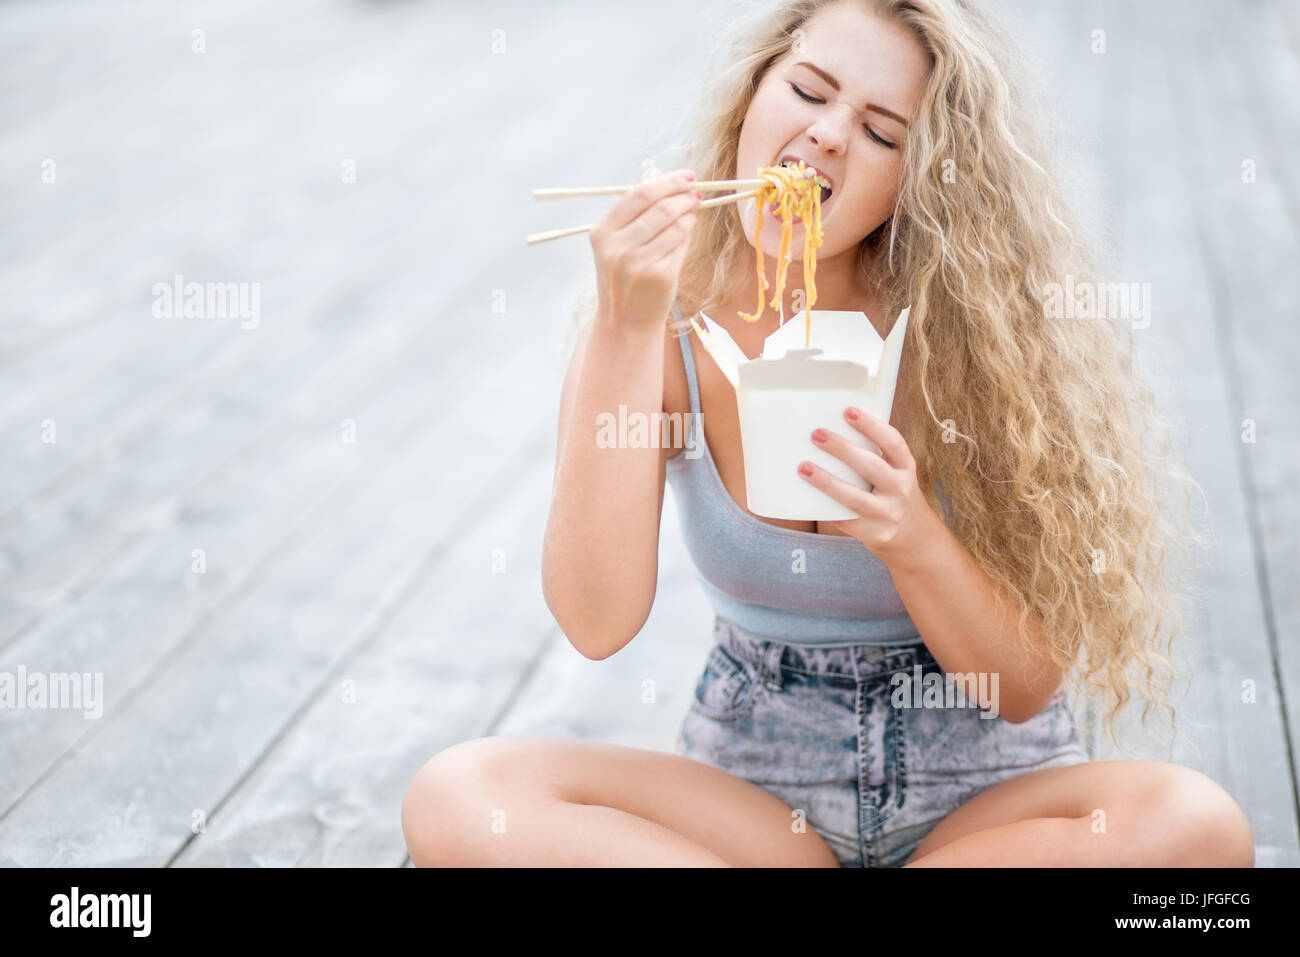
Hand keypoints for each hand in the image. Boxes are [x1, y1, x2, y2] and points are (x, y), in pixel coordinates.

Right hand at [589, 169, 701, 332]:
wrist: (625, 322)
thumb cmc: (624, 277)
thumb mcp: (617, 244)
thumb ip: (637, 213)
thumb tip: (666, 179)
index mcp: (602, 232)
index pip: (639, 194)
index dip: (668, 182)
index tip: (687, 176)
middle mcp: (617, 247)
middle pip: (660, 207)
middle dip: (683, 196)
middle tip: (696, 193)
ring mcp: (638, 263)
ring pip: (675, 225)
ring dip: (689, 214)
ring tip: (692, 212)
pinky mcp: (659, 276)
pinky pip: (681, 245)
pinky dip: (688, 234)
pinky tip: (687, 232)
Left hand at [798, 406, 938, 568]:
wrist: (916, 540)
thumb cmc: (894, 495)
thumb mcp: (896, 473)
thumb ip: (875, 456)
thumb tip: (833, 430)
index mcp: (906, 467)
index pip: (892, 442)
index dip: (871, 426)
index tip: (848, 411)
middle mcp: (901, 489)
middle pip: (871, 466)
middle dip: (842, 449)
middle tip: (816, 434)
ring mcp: (889, 514)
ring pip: (854, 497)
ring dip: (826, 481)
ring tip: (803, 467)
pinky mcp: (876, 535)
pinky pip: (847, 521)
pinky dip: (829, 510)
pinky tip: (809, 499)